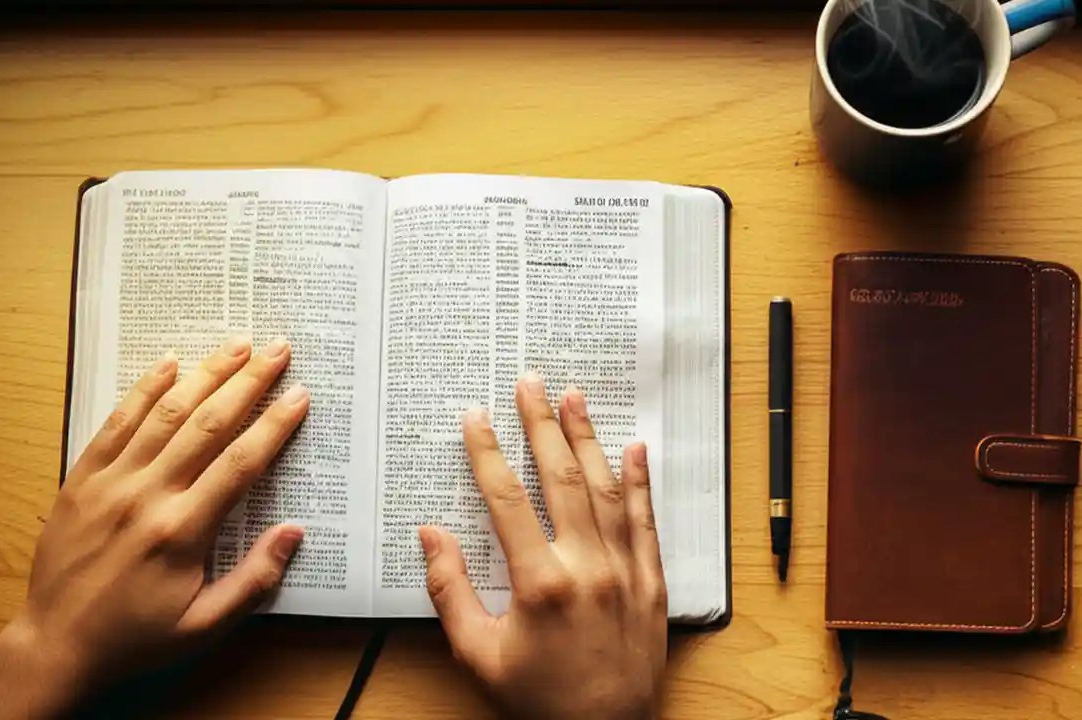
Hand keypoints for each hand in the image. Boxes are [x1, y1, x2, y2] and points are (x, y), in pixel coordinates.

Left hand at [0, 339, 309, 718]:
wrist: (56, 644)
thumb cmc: (136, 638)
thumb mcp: (204, 625)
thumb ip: (254, 580)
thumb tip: (294, 534)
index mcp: (183, 531)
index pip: (240, 463)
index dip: (274, 425)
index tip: (299, 395)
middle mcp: (148, 496)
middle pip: (208, 425)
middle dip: (248, 382)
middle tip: (278, 350)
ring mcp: (111, 483)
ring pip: (165, 414)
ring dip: (205, 374)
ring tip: (236, 344)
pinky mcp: (83, 480)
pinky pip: (116, 424)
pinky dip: (144, 390)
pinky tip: (169, 363)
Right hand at [420, 373, 666, 719]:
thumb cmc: (538, 700)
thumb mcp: (478, 655)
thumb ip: (450, 592)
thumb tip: (430, 536)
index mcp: (541, 584)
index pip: (508, 500)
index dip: (488, 453)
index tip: (475, 416)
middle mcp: (588, 568)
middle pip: (561, 478)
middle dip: (542, 425)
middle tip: (531, 383)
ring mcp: (626, 572)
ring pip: (607, 489)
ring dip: (589, 439)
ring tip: (575, 397)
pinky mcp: (652, 582)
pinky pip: (648, 521)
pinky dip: (642, 482)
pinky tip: (635, 449)